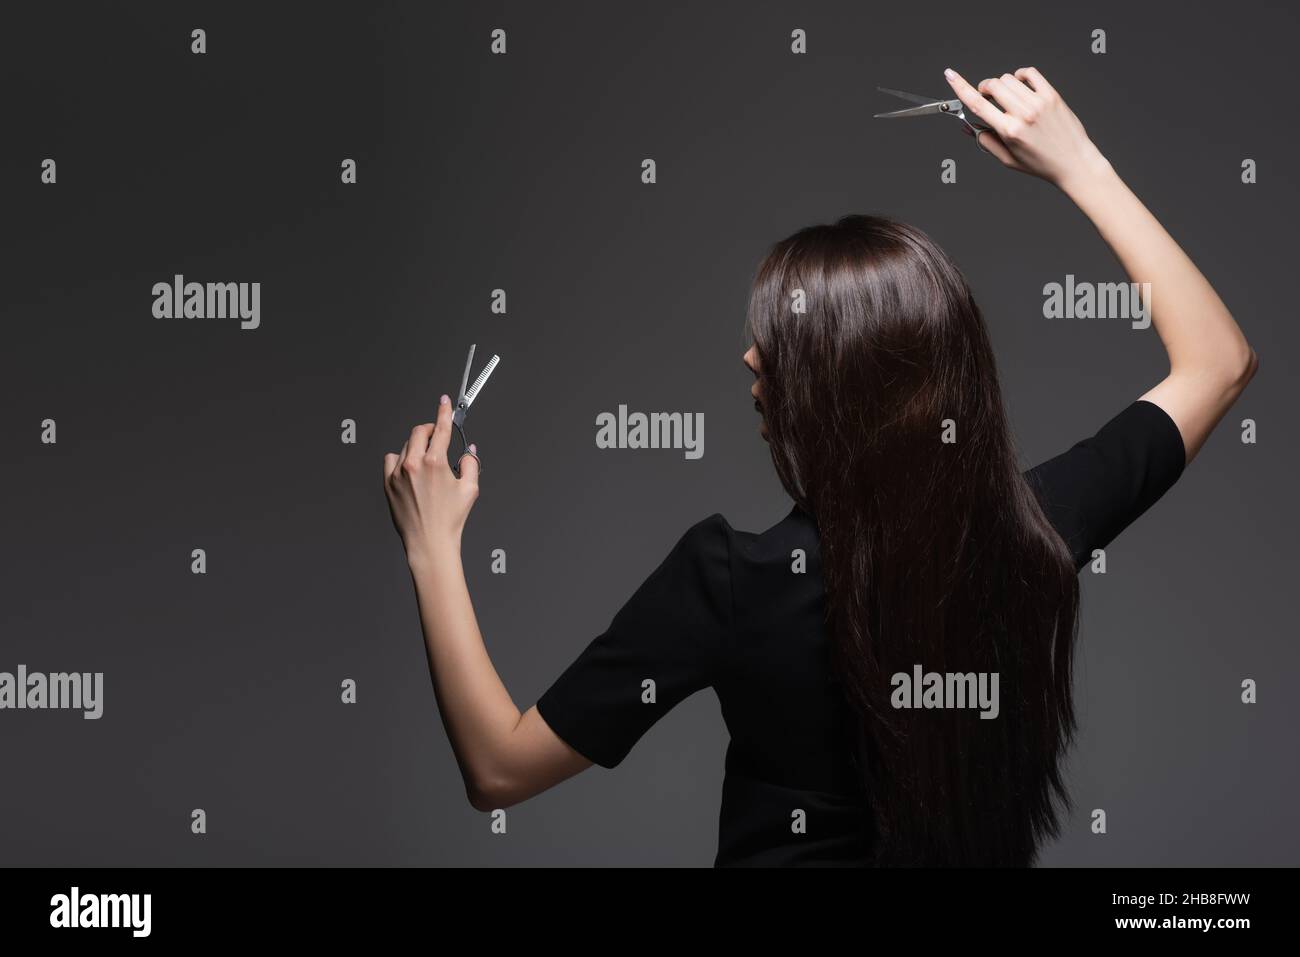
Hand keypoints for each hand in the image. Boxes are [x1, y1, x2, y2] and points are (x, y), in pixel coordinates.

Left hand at [383, 394, 480, 559]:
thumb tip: (468, 451)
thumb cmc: (450, 519)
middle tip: (436, 434)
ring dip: (417, 446)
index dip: (443, 412)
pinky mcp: (388, 483)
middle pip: (418, 432)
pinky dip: (401, 459)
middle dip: (429, 429)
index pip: (440, 428)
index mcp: (435, 462)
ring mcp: (397, 473)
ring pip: (405, 446)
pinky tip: (411, 470)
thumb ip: (470, 464)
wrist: (429, 542)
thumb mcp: (470, 489)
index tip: (444, 402)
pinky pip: (392, 460)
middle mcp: (414, 464)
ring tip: (427, 463)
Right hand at [943, 66, 1110, 189]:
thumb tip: (968, 126)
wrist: (1073, 161)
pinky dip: (1020, 76)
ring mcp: (1039, 102)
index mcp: (1009, 131)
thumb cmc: (1041, 164)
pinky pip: (1029, 73)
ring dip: (1002, 85)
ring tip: (1008, 98)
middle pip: (993, 85)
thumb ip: (986, 141)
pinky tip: (1021, 87)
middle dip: (985, 89)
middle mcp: (1023, 114)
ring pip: (1008, 78)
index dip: (960, 87)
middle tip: (988, 98)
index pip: (978, 104)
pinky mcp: (1051, 95)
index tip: (950, 75)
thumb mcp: (1008, 159)